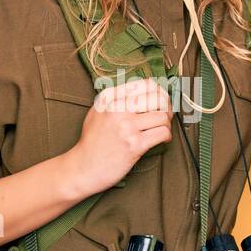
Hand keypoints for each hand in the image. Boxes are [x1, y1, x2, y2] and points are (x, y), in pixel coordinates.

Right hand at [69, 77, 172, 192]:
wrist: (83, 167)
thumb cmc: (92, 141)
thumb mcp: (98, 111)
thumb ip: (117, 98)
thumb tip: (145, 90)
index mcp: (110, 98)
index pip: (146, 84)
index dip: (159, 92)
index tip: (160, 101)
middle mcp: (118, 109)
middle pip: (158, 97)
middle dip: (166, 107)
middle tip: (164, 116)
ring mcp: (126, 127)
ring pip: (163, 116)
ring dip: (167, 124)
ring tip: (160, 129)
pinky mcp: (134, 145)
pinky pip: (162, 133)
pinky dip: (166, 136)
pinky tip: (161, 139)